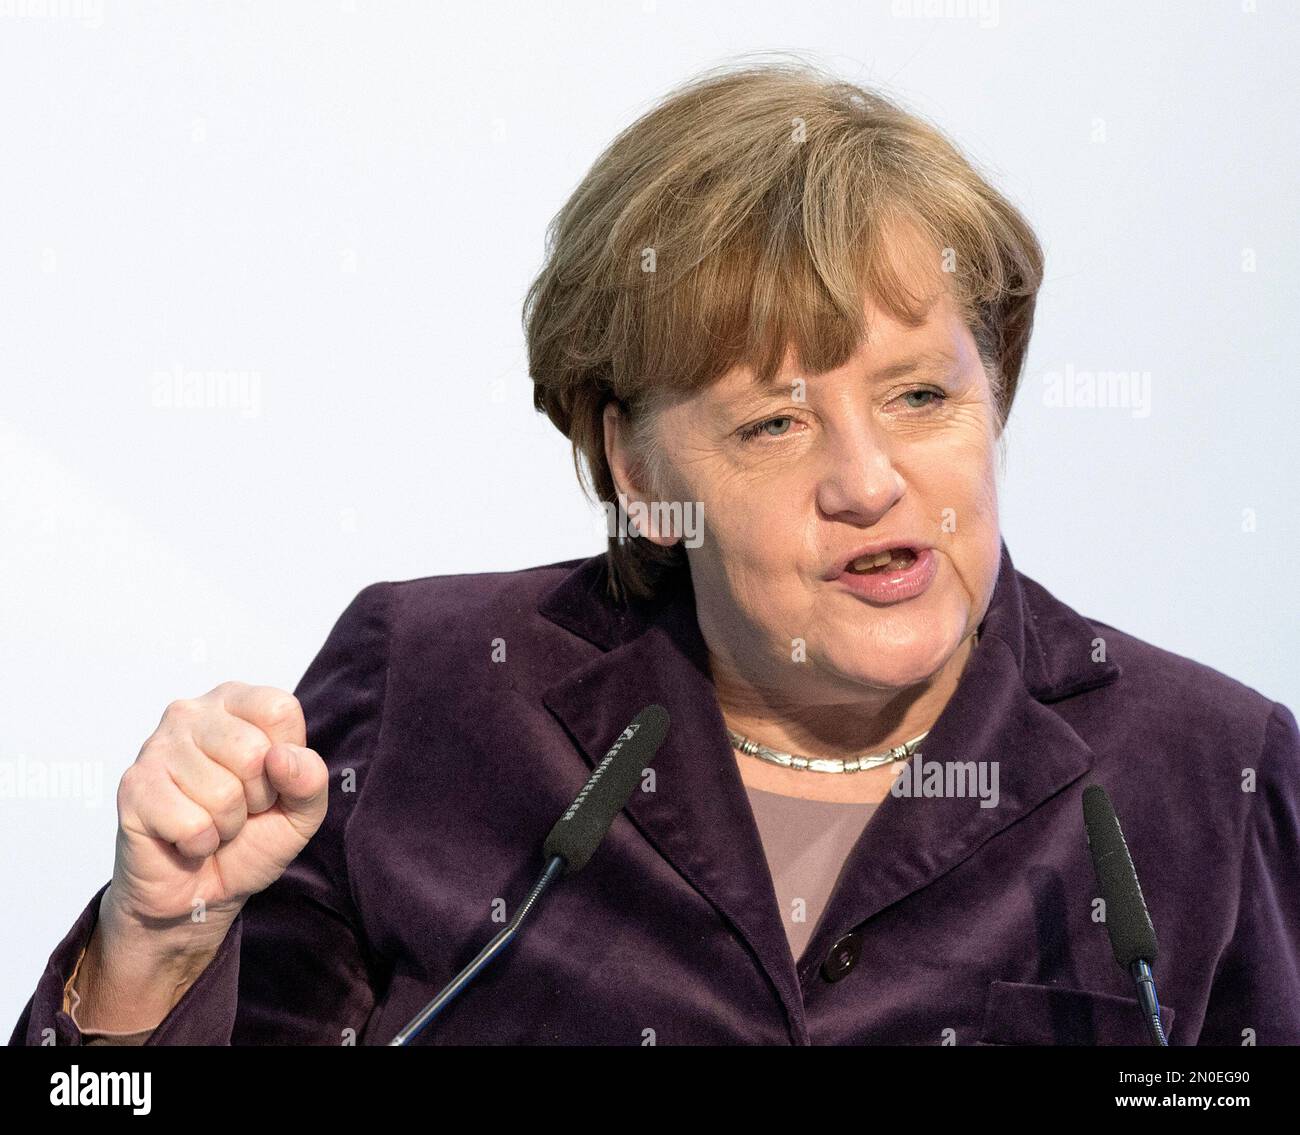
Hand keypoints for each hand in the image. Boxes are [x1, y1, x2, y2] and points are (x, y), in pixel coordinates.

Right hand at [106, 681, 329, 938]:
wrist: (196, 890)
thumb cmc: (250, 838)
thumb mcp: (301, 811)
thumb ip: (310, 779)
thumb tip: (282, 757)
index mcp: (236, 701)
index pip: (279, 710)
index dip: (285, 759)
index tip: (269, 780)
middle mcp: (192, 712)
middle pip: (253, 753)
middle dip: (255, 797)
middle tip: (237, 809)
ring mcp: (157, 747)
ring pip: (222, 792)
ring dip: (226, 824)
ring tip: (211, 823)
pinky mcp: (134, 787)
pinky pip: (191, 823)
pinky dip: (200, 843)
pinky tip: (186, 838)